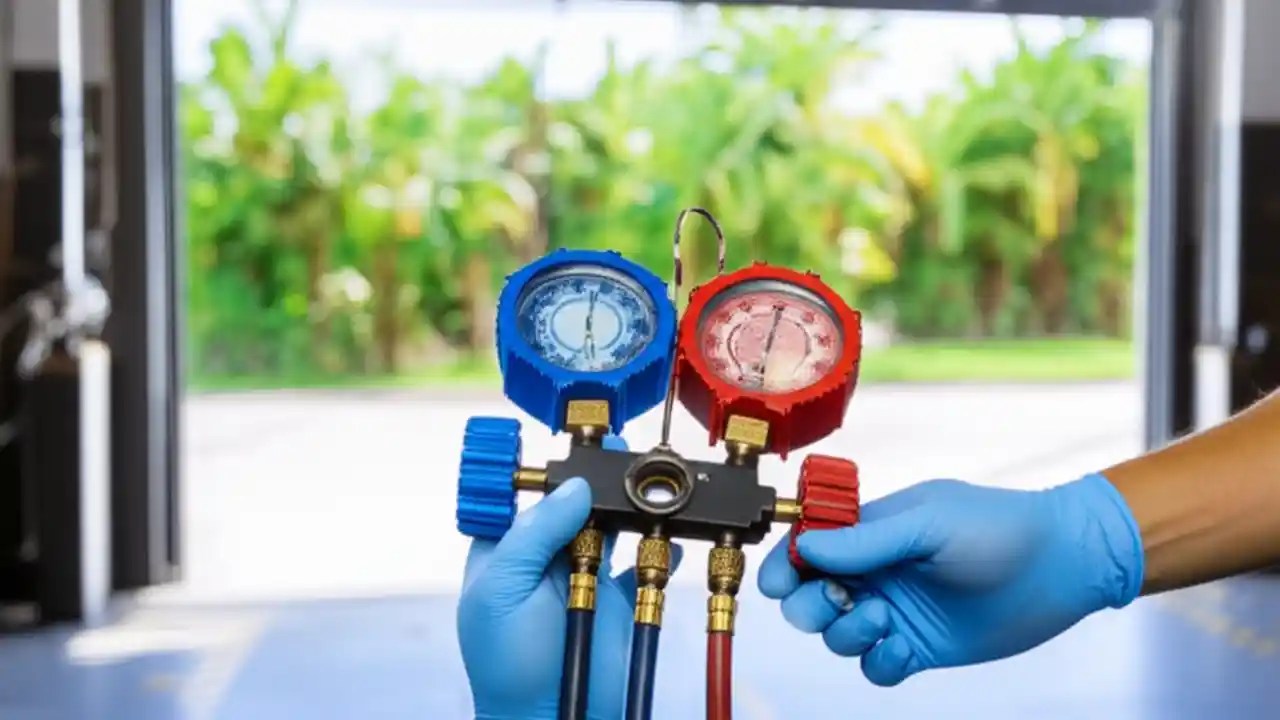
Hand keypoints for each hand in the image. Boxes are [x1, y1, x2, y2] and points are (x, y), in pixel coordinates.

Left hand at [457, 437, 682, 719]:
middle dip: (597, 481)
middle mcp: (545, 558)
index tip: (575, 448)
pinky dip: (660, 544)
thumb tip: (574, 489)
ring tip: (650, 485)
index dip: (549, 471)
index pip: (526, 495)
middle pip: (574, 503)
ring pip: (612, 524)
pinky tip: (669, 532)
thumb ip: (534, 535)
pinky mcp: (618, 598)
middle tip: (622, 457)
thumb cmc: (509, 669)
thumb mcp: (502, 593)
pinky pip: (644, 560)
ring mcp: (585, 576)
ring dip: (630, 505)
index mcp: (505, 552)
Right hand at [758, 474, 1144, 686]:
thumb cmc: (1000, 529)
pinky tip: (902, 647)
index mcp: (870, 532)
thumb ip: (867, 538)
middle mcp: (876, 572)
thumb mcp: (929, 523)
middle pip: (809, 598)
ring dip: (849, 633)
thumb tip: (808, 545)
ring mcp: (896, 611)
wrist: (1062, 565)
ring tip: (886, 619)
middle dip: (810, 605)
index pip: (807, 547)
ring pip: (837, 636)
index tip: (783, 580)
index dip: (787, 564)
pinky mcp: (919, 647)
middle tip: (842, 600)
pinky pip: (875, 667)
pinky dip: (878, 662)